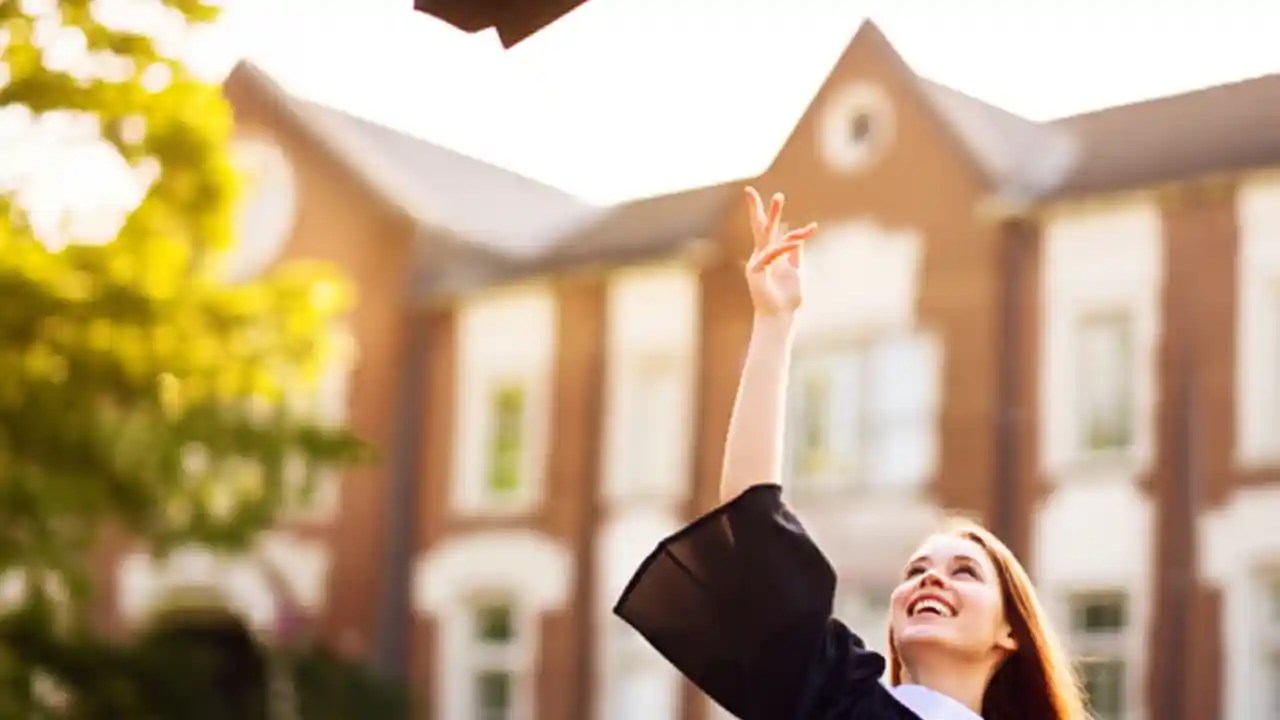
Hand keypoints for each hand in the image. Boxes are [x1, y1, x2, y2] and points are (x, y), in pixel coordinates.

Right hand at [743, 186, 816, 316]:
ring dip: (773, 214)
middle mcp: (762, 255)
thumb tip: (798, 237)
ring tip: (778, 197)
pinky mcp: (756, 270)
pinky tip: (794, 241)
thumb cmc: (789, 298)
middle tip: (748, 190)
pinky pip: (772, 253)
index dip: (794, 228)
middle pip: (759, 227)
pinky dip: (784, 247)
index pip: (776, 234)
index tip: (813, 228)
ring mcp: (757, 262)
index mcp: (771, 255)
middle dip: (756, 208)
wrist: (782, 316)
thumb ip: (796, 254)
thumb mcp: (797, 271)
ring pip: (764, 233)